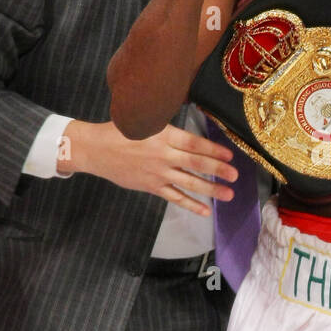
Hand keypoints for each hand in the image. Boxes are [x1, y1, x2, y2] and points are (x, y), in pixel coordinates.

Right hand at [59, 121, 239, 212]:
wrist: (95, 149)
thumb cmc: (120, 131)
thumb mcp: (144, 121)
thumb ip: (166, 128)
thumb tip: (187, 128)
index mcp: (163, 135)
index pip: (194, 143)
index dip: (214, 149)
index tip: (230, 155)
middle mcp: (162, 155)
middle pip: (196, 163)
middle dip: (218, 170)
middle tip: (235, 176)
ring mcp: (157, 173)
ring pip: (189, 182)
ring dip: (210, 189)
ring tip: (228, 194)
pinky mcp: (151, 186)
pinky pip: (174, 197)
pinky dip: (190, 204)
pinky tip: (205, 210)